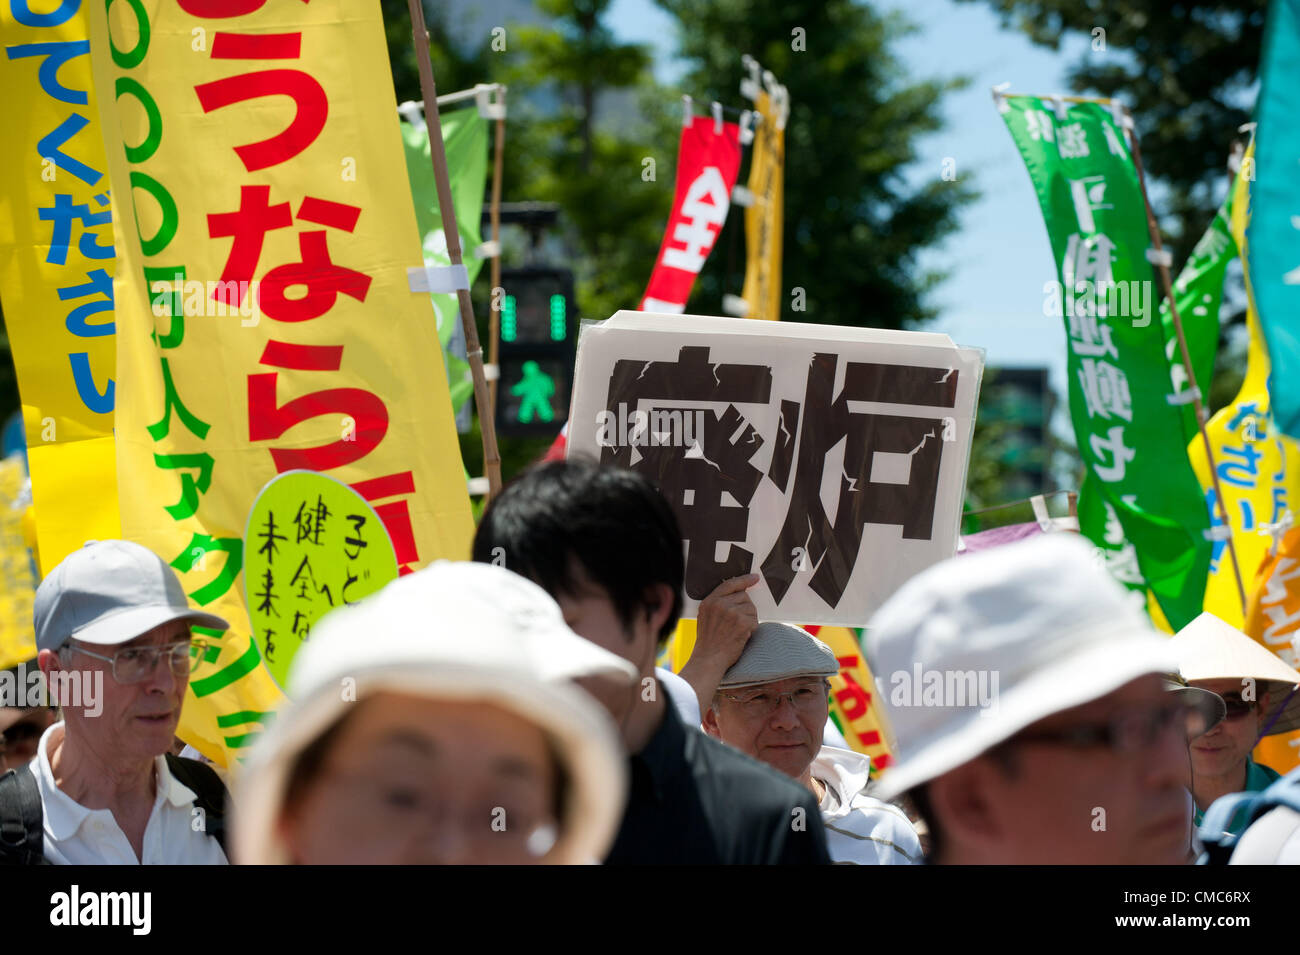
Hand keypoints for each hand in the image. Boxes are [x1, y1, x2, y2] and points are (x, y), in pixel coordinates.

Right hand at [680, 574, 759, 715]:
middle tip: (738, 622)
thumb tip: (737, 594)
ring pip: (751, 608)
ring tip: (737, 631)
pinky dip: (752, 629)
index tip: (754, 578)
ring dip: (749, 619)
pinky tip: (741, 636)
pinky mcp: (742, 622)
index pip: (729, 584)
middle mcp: (719, 604)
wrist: (709, 659)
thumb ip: (717, 604)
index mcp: (709, 601)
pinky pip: (754, 620)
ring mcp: (731, 612)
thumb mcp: (705, 617)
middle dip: (745, 608)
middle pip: (744, 596)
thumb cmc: (708, 641)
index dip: (744, 580)